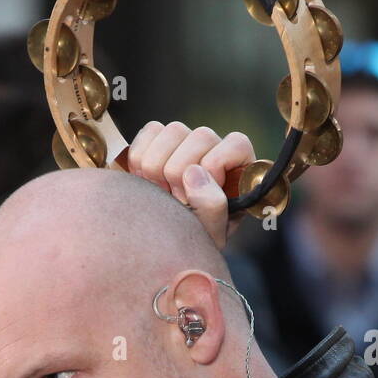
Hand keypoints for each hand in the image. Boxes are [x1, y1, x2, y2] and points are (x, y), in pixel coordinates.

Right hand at [121, 122, 255, 250]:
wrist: (160, 247)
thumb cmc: (191, 242)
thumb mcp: (209, 235)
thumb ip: (211, 207)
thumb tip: (195, 172)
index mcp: (238, 170)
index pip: (235, 144)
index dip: (213, 168)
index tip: (196, 197)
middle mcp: (214, 150)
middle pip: (200, 136)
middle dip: (180, 173)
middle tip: (174, 202)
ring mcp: (185, 143)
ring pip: (173, 131)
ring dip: (158, 167)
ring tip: (159, 194)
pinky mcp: (158, 141)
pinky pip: (149, 132)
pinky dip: (140, 158)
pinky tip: (146, 183)